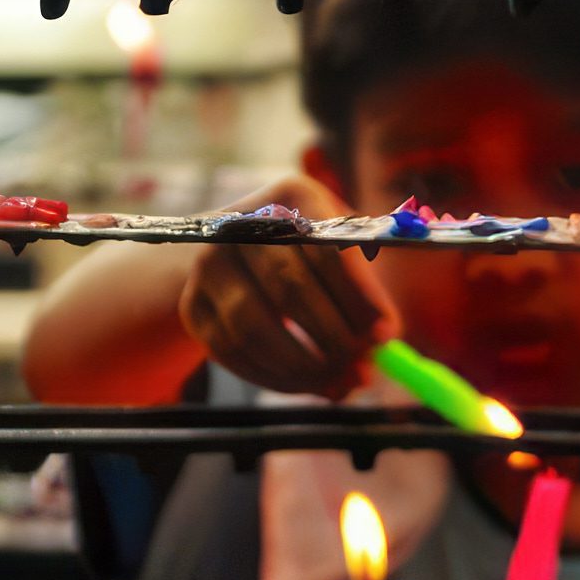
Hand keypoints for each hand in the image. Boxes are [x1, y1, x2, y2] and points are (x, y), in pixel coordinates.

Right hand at [180, 177, 400, 397]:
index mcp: (292, 196)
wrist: (230, 253)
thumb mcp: (339, 246)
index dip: (360, 298)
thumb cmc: (304, 252)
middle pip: (291, 290)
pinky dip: (274, 378)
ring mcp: (208, 265)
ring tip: (338, 382)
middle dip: (335, 340)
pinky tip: (304, 383)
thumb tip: (385, 338)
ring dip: (303, 368)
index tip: (386, 335)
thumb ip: (367, 288)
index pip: (329, 250)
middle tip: (363, 370)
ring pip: (256, 330)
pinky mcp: (193, 306)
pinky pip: (232, 353)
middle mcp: (242, 224)